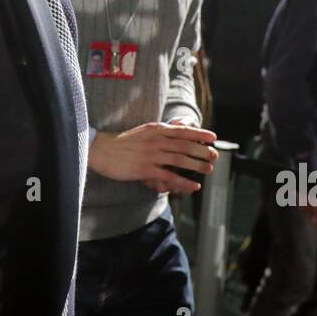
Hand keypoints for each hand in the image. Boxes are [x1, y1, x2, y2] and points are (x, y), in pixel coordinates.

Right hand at [89, 121, 217, 195]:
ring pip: (180, 160)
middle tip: (214, 156)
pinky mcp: (145, 169)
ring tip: (208, 169)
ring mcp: (151, 155)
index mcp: (156, 129)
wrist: (101, 150)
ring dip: (196, 165)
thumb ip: (160, 131)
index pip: (183, 130)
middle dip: (202, 150)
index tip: (213, 137)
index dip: (199, 133)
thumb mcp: (143, 131)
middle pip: (185, 145)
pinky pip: (169, 176)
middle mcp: (156, 140)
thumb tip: (177, 130)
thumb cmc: (122, 142)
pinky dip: (183, 182)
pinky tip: (193, 186)